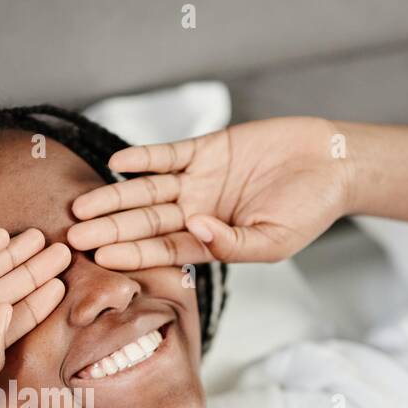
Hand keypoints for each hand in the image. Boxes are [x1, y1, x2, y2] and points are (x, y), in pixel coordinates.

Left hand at [67, 116, 350, 265]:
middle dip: (109, 229)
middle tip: (73, 237)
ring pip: (148, 190)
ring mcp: (199, 180)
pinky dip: (144, 157)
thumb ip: (232, 244)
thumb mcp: (273, 241)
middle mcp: (197, 212)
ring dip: (115, 196)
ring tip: (83, 205)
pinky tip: (118, 161)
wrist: (333, 165)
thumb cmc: (309, 211)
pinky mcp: (207, 149)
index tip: (101, 258)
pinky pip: (168, 154)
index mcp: (209, 241)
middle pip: (144, 222)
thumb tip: (197, 231)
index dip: (130, 253)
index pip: (161, 250)